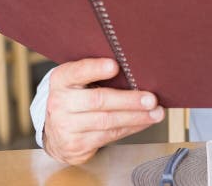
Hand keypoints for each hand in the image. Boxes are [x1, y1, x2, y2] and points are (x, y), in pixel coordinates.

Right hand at [43, 58, 164, 164]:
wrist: (56, 131)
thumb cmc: (77, 98)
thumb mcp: (80, 80)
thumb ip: (98, 72)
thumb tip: (136, 70)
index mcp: (62, 79)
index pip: (78, 71)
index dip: (96, 69)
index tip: (115, 66)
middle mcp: (59, 102)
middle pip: (98, 100)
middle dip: (129, 100)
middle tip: (151, 99)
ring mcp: (65, 126)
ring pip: (107, 121)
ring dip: (136, 117)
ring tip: (155, 113)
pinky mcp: (75, 145)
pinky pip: (109, 136)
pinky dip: (131, 128)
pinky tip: (143, 122)